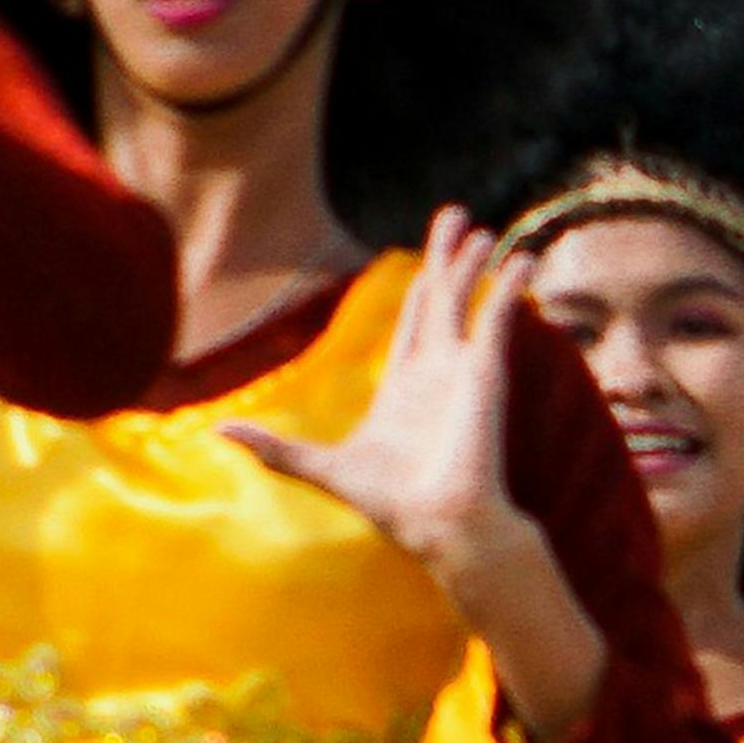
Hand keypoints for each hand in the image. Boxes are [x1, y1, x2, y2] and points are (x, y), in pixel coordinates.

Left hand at [226, 214, 547, 607]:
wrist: (441, 526)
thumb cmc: (392, 507)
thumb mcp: (320, 468)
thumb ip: (275, 448)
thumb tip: (218, 434)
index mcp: (405, 385)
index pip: (416, 318)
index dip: (422, 281)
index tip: (429, 256)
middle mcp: (438, 370)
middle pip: (441, 296)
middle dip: (447, 256)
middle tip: (455, 216)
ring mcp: (464, 369)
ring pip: (466, 299)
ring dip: (473, 262)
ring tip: (481, 229)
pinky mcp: (485, 372)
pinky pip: (499, 317)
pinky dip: (511, 286)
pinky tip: (524, 259)